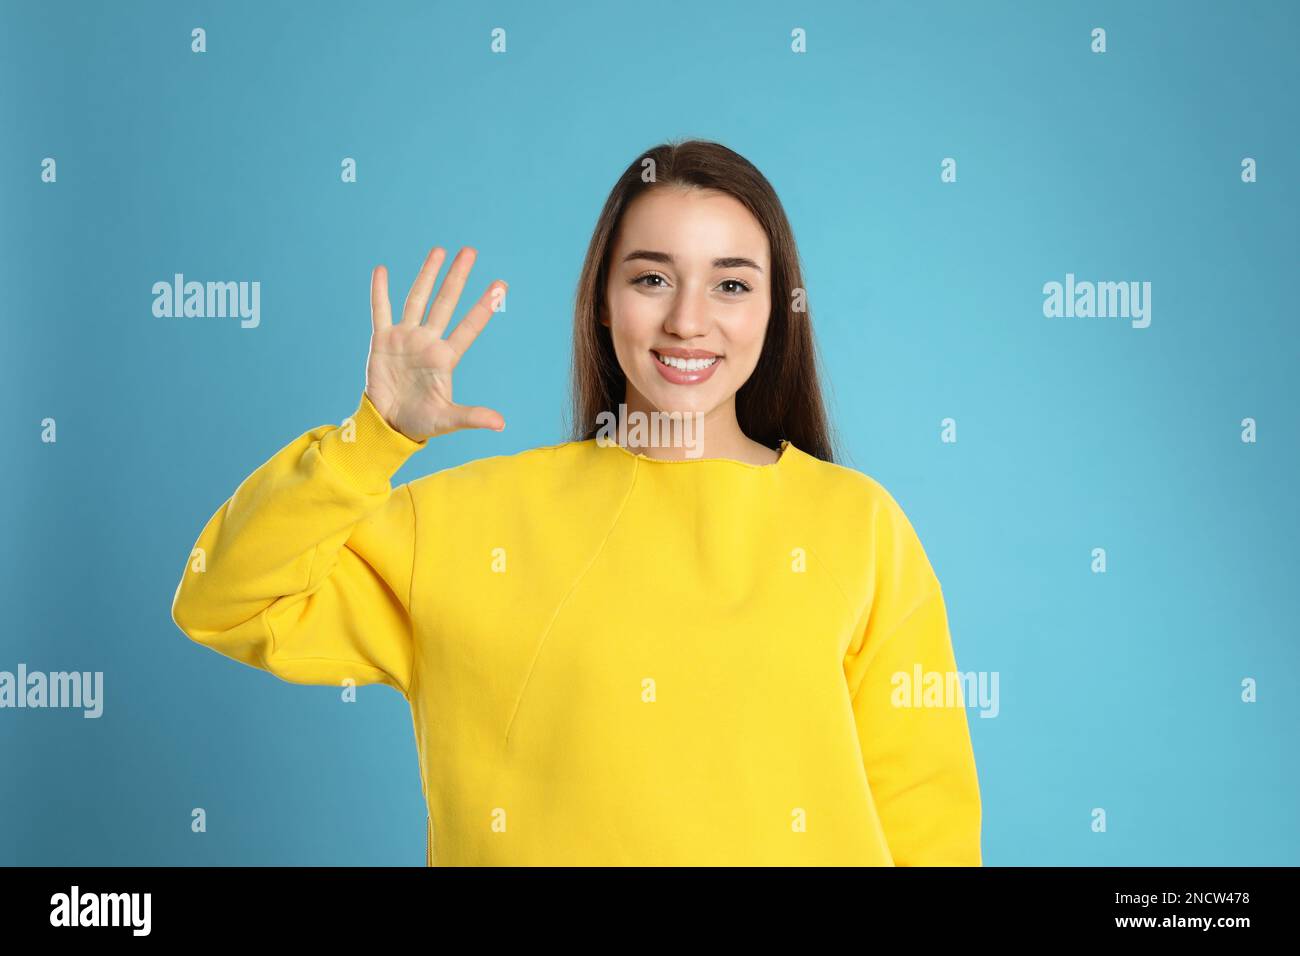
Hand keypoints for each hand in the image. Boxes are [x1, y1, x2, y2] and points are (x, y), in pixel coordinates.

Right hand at [365, 246, 506, 441]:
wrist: (388, 423)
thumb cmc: (421, 422)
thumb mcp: (447, 420)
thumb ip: (472, 417)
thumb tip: (501, 424)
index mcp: (445, 357)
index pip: (469, 327)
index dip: (484, 307)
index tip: (500, 285)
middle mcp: (428, 341)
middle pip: (445, 302)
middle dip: (457, 277)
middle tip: (470, 251)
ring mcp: (405, 338)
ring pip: (417, 299)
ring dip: (427, 274)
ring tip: (439, 250)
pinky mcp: (382, 340)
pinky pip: (380, 311)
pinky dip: (380, 291)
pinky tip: (381, 270)